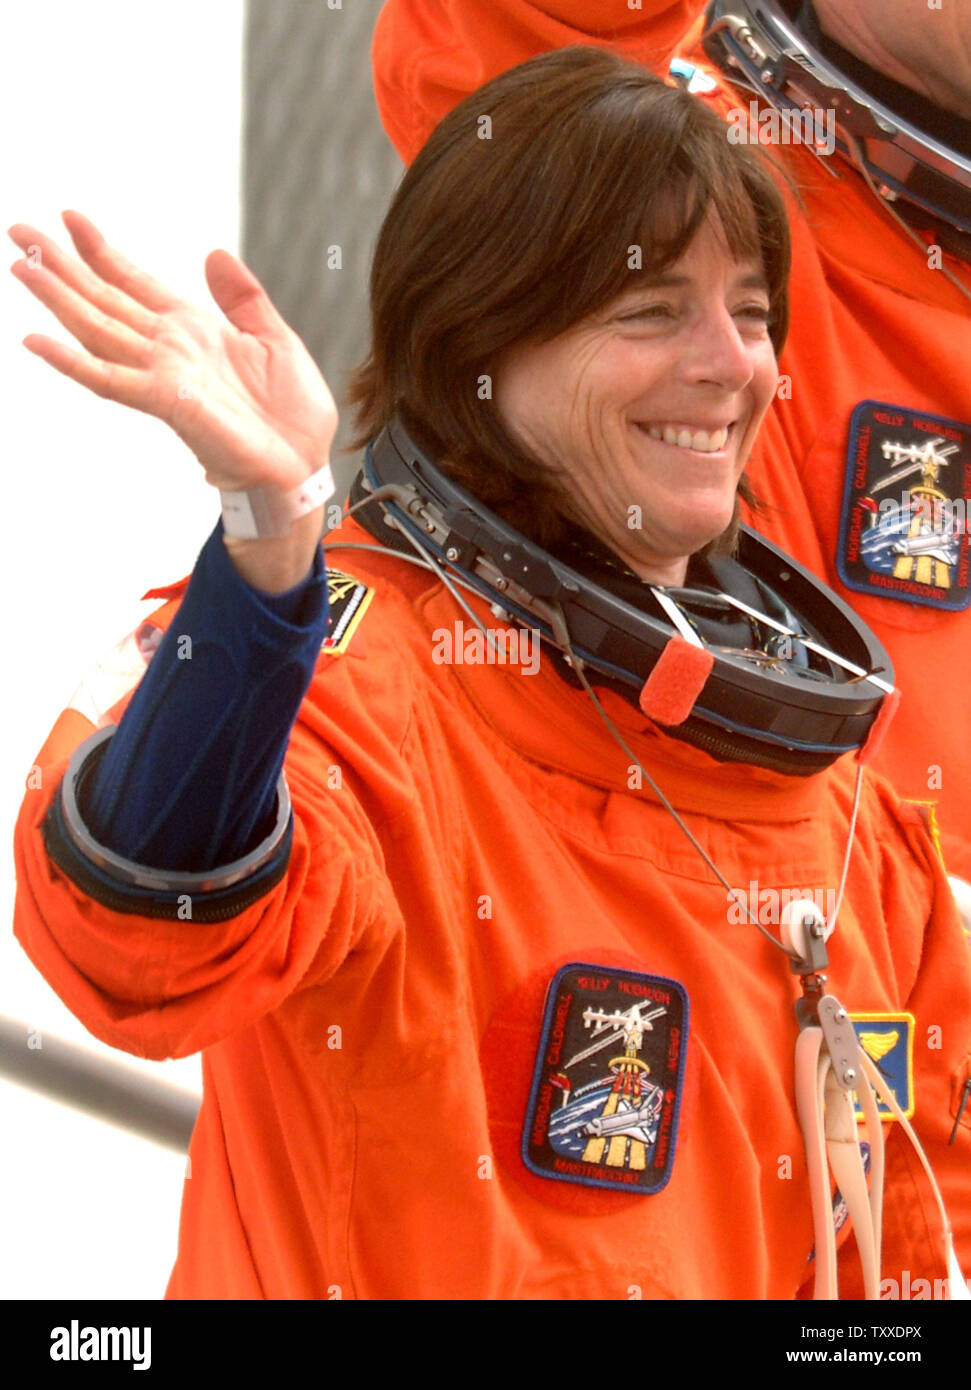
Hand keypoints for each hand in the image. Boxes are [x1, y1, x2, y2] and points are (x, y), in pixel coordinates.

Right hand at [8, 210, 338, 495]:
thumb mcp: (276, 339)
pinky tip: (36, 340)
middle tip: (19, 230)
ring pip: (96, 328)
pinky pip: (109, 379)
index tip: (70, 217)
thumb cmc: (291, 415)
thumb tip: (213, 252)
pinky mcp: (165, 401)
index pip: (136, 282)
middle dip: (62, 265)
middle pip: (104, 299)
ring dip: (57, 298)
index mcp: (194, 329)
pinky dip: (71, 362)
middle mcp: (169, 348)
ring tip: (20, 265)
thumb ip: (243, 298)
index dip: (103, 251)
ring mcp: (162, 374)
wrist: (302, 465)